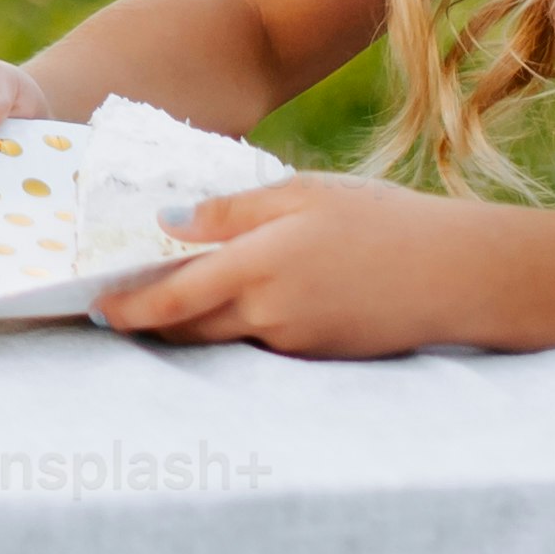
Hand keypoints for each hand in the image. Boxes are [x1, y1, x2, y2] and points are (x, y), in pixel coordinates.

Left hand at [92, 174, 490, 356]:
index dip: (129, 307)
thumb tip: (168, 224)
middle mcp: (269, 316)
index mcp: (257, 268)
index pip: (172, 298)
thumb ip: (230, 213)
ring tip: (168, 303)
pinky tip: (243, 306)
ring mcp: (297, 344)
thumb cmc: (380, 220)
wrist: (458, 275)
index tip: (95, 308)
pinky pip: (266, 346)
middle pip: (190, 328)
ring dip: (195, 325)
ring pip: (227, 339)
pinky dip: (242, 329)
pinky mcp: (322, 358)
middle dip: (151, 322)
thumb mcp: (301, 195)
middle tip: (116, 310)